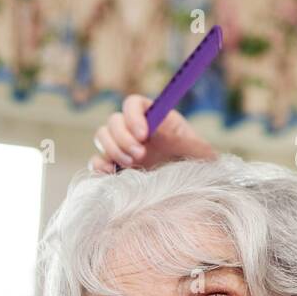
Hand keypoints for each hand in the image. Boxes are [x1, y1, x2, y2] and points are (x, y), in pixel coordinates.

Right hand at [89, 94, 216, 172]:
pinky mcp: (115, 166)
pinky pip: (96, 161)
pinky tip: (111, 173)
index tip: (144, 134)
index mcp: (155, 118)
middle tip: (140, 155)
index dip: (133, 115)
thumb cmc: (199, 167)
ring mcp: (123, 147)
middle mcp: (135, 130)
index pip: (133, 103)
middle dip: (123, 137)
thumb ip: (187, 139)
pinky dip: (98, 166)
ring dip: (113, 149)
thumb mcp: (201, 153)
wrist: (190, 191)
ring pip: (101, 136)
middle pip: (113, 120)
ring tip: (132, 165)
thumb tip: (165, 129)